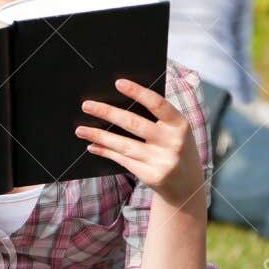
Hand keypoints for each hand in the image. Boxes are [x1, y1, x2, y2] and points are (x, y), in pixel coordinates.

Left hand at [76, 78, 204, 210]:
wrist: (187, 186)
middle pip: (133, 124)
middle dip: (107, 113)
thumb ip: (157, 119)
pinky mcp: (150, 175)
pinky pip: (122, 160)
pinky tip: (92, 145)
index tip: (118, 82)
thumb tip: (119, 103)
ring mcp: (161, 161)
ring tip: (81, 129)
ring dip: (99, 136)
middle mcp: (172, 142)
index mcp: (180, 124)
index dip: (138, 92)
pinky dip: (105, 151)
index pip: (157, 104)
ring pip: (123, 145)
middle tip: (86, 105)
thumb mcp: (175, 132)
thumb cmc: (176, 149)